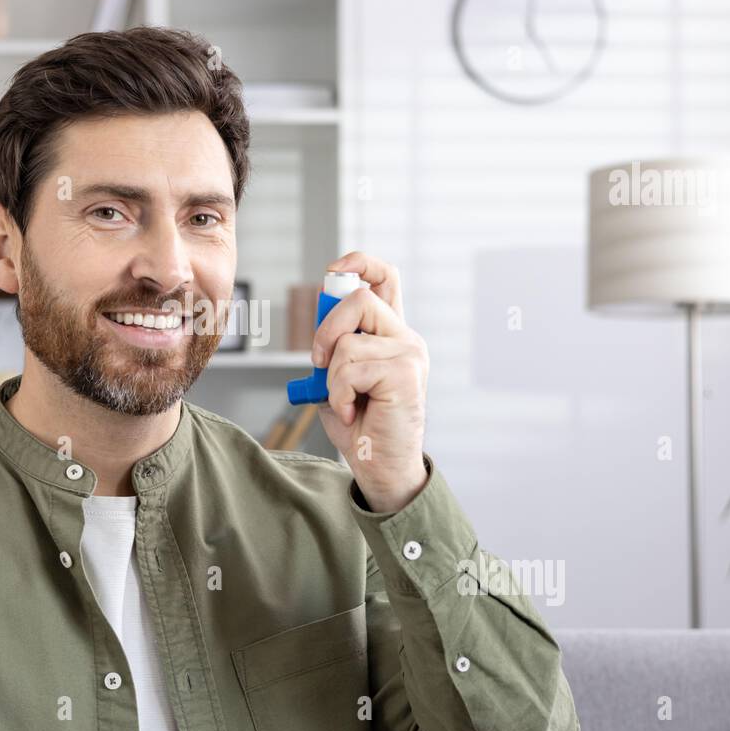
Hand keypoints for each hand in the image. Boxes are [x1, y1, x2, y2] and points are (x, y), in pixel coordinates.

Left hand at [312, 252, 430, 513]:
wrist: (381, 467)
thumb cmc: (360, 426)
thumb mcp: (337, 381)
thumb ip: (333, 351)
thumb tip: (321, 334)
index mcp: (390, 334)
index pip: (386, 278)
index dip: (361, 263)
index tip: (334, 270)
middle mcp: (405, 338)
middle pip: (360, 298)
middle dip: (326, 329)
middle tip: (320, 363)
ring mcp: (409, 353)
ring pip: (349, 341)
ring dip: (332, 376)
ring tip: (345, 401)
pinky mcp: (406, 372)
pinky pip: (351, 367)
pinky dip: (339, 393)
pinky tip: (353, 412)